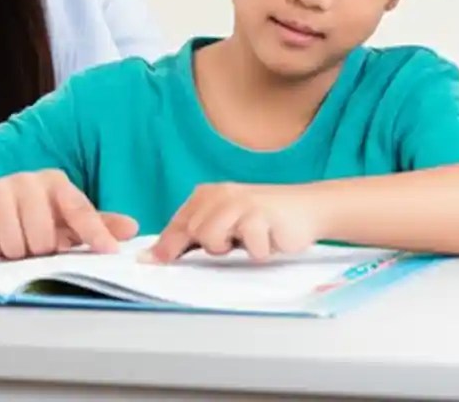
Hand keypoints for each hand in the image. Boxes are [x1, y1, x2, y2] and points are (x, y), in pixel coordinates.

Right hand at [0, 169, 138, 259]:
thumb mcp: (61, 217)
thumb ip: (96, 224)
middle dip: (38, 251)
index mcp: (55, 183)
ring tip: (11, 240)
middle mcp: (28, 181)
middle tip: (31, 244)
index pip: (80, 209)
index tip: (110, 252)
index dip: (95, 232)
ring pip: (16, 246)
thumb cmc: (25, 214)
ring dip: (13, 253)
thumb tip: (132, 228)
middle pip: (44, 240)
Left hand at [145, 183, 322, 263]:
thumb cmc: (263, 221)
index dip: (166, 246)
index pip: (177, 224)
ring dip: (231, 248)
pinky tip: (269, 240)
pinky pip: (249, 248)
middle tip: (233, 243)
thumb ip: (193, 237)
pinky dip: (260, 251)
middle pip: (193, 233)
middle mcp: (220, 195)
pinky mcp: (261, 214)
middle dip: (210, 247)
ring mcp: (240, 202)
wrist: (308, 208)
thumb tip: (155, 257)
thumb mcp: (225, 224)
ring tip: (249, 240)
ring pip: (212, 239)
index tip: (151, 263)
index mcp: (206, 195)